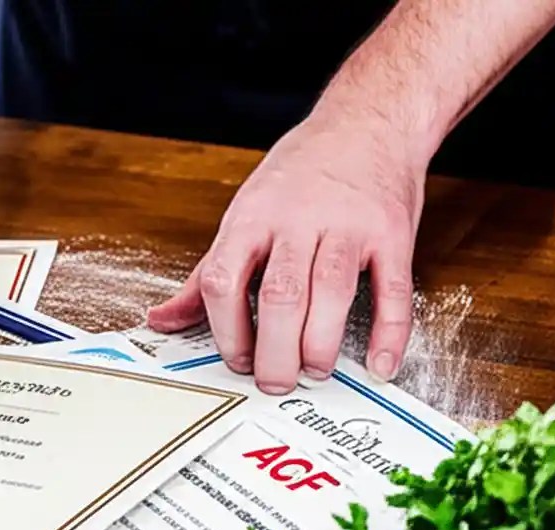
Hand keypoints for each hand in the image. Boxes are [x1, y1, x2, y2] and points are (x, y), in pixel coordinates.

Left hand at [147, 116, 425, 392]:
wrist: (368, 122)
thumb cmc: (299, 176)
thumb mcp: (243, 215)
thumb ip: (206, 274)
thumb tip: (162, 319)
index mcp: (251, 219)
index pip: (223, 279)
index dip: (226, 329)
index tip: (236, 359)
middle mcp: (297, 220)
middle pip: (279, 294)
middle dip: (275, 349)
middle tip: (275, 381)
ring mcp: (347, 225)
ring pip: (331, 291)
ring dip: (320, 343)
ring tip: (313, 371)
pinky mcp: (392, 234)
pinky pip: (391, 291)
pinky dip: (388, 332)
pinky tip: (378, 364)